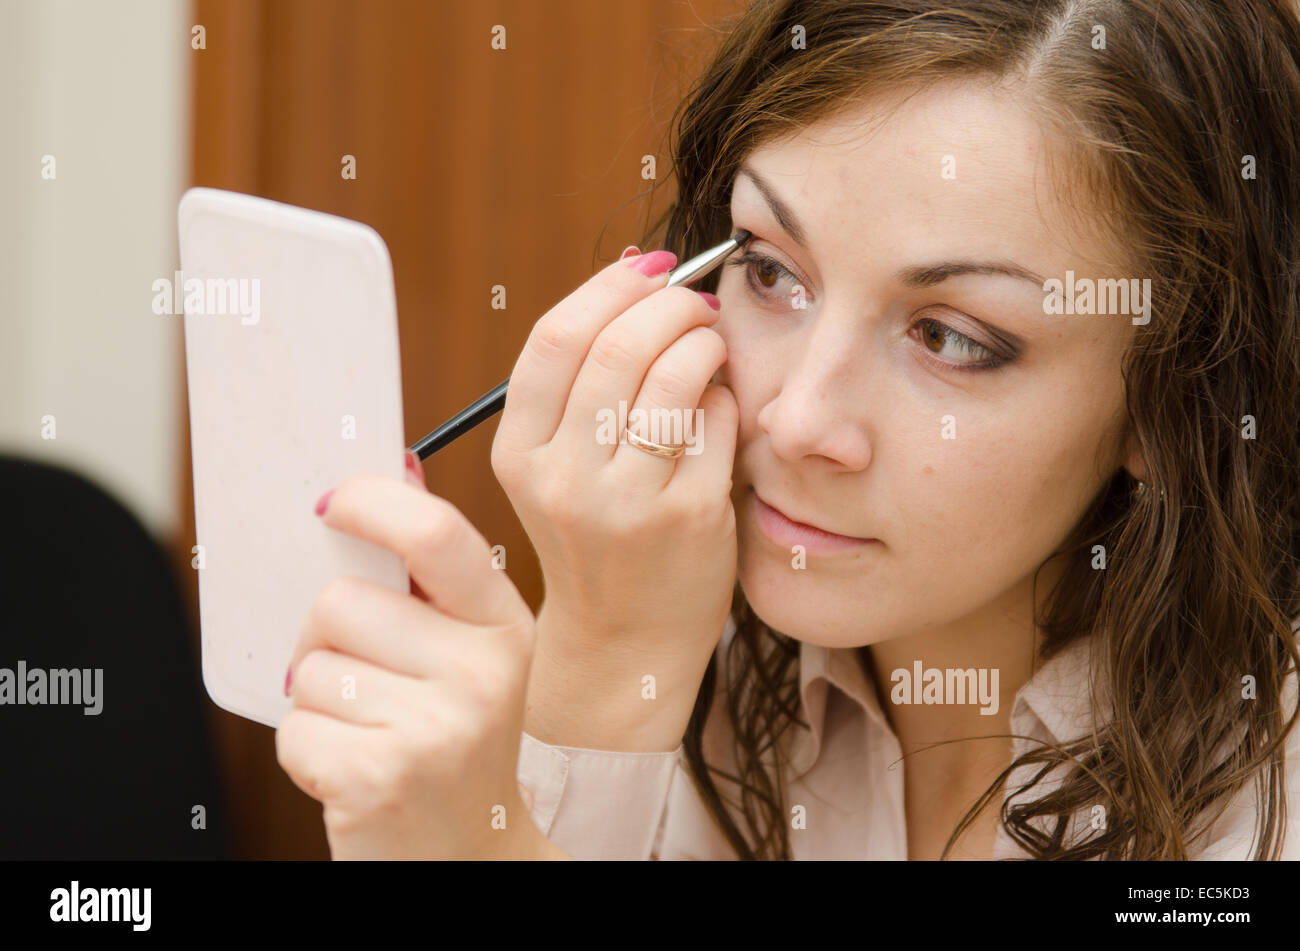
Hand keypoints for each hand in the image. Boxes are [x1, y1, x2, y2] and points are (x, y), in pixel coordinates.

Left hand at [275, 451, 549, 858]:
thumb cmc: (453, 745)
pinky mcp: (383, 777)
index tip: (331, 504)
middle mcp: (483, 673)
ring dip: (316, 703)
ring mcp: (438, 727)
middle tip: (359, 679)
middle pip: (340, 602)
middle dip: (324, 642)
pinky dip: (306, 753)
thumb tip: (398, 465)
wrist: (469, 856)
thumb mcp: (465, 655)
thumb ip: (430, 570)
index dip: (373, 504)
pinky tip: (352, 770)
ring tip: (365, 731)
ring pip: (309, 668)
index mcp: (504, 627)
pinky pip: (294, 729)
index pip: (436, 535)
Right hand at [490, 248, 738, 750]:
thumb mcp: (554, 469)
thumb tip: (638, 277)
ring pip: (674, 375)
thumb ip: (578, 386)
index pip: (555, 338)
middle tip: (695, 304)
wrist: (625, 639)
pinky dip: (724, 395)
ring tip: (710, 345)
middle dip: (668, 304)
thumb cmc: (598, 538)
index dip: (607, 287)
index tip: (646, 271)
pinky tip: (718, 405)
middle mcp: (564, 478)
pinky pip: (716, 420)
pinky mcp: (690, 516)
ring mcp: (628, 501)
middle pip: (617, 346)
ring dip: (702, 340)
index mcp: (519, 455)